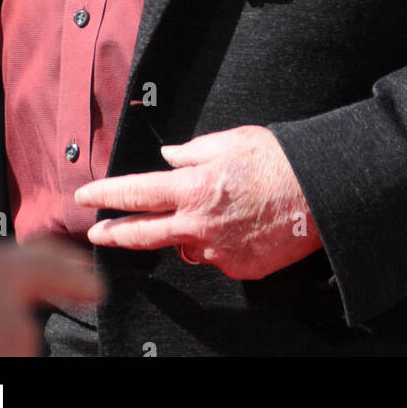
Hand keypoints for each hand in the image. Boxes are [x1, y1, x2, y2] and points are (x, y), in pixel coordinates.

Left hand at [75, 125, 322, 279]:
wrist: (320, 194)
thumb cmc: (277, 160)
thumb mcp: (232, 140)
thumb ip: (193, 150)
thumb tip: (169, 157)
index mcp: (193, 187)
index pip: (136, 193)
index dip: (106, 194)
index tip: (86, 195)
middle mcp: (199, 224)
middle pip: (142, 234)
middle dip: (114, 233)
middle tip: (97, 233)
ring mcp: (217, 251)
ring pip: (184, 245)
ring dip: (183, 233)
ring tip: (206, 214)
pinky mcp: (237, 267)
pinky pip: (216, 255)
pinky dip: (218, 242)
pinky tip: (238, 226)